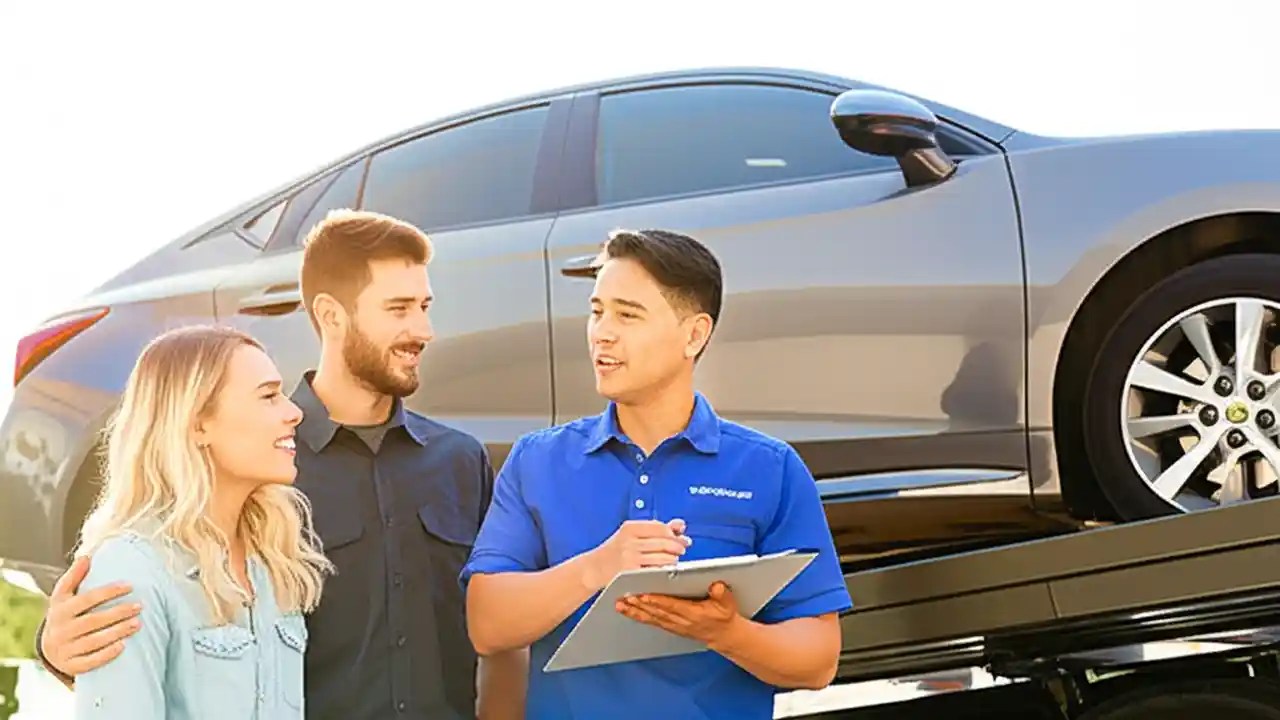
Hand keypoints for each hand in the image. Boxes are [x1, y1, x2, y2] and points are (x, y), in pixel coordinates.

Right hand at [41, 555, 142, 676]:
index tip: (130, 586)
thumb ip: (74, 577)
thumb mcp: (63, 596)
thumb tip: (86, 556)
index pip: (86, 599)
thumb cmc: (64, 615)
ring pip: (93, 641)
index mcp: (60, 610)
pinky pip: (89, 662)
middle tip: (139, 606)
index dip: (109, 592)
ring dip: (117, 632)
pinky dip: (106, 654)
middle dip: (118, 613)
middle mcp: (60, 630)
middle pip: (92, 621)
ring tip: (138, 624)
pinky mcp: (70, 666)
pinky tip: (123, 646)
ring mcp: (65, 649)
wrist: (49, 648)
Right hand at [583, 519, 691, 589]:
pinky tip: (664, 570)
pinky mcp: (631, 573)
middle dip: (677, 547)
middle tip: (681, 550)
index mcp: (630, 528)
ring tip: (672, 560)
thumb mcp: (632, 535)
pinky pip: (656, 570)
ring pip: (663, 557)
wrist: (594, 568)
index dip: (674, 534)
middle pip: (664, 542)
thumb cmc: (616, 551)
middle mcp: (629, 541)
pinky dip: (664, 570)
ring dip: (673, 560)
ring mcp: (630, 558)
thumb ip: (656, 529)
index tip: (680, 538)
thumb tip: (680, 524)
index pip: (661, 528)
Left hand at [616, 581, 741, 645]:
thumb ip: (722, 594)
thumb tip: (717, 585)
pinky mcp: (670, 626)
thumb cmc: (724, 617)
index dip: (657, 601)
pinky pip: (651, 621)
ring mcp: (674, 625)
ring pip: (651, 618)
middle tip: (625, 597)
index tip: (644, 595)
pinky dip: (638, 616)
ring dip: (635, 611)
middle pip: (657, 612)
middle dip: (640, 605)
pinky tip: (627, 611)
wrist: (723, 636)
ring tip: (620, 604)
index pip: (672, 606)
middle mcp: (681, 621)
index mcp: (693, 614)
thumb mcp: (728, 604)